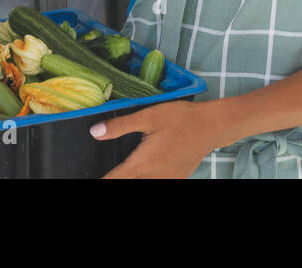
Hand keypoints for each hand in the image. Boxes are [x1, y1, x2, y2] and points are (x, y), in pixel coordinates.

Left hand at [92, 100, 216, 178]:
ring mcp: (167, 181)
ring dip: (132, 177)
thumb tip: (95, 132)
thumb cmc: (181, 119)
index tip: (87, 176)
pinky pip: (156, 183)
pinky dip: (146, 178)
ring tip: (123, 171)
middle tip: (108, 171)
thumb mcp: (149, 116)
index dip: (101, 180)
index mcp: (142, 165)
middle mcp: (153, 178)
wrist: (213, 126)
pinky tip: (145, 169)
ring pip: (142, 185)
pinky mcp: (176, 180)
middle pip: (127, 184)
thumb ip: (120, 126)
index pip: (113, 181)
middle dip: (117, 178)